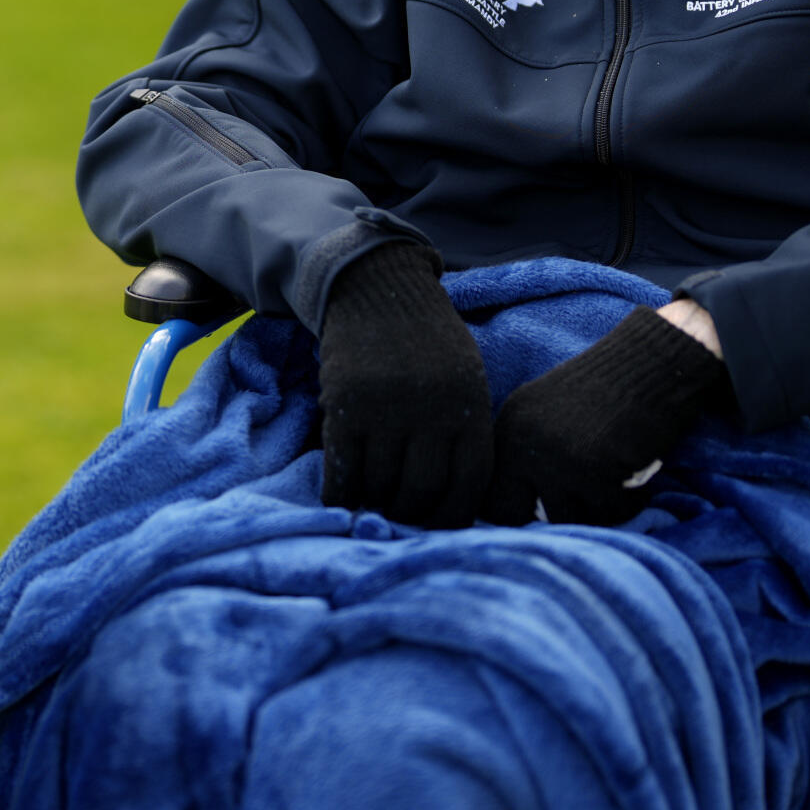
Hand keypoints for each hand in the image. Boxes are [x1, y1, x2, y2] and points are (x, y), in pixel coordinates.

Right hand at [316, 243, 490, 528]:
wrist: (375, 287)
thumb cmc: (425, 339)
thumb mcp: (464, 377)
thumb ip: (463, 429)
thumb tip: (454, 497)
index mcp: (469, 406)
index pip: (468, 484)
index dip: (453, 515)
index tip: (437, 522)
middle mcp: (431, 410)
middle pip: (421, 491)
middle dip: (409, 513)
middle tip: (398, 513)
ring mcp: (386, 408)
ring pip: (380, 485)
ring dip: (374, 502)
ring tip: (372, 500)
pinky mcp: (345, 406)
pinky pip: (341, 469)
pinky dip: (340, 492)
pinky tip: (342, 494)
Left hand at [483, 305, 730, 526]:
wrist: (648, 365)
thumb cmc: (606, 391)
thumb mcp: (547, 415)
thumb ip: (529, 456)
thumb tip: (524, 514)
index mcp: (508, 431)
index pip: (494, 499)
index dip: (521, 509)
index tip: (549, 504)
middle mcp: (522, 447)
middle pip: (521, 516)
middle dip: (551, 514)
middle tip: (583, 498)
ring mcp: (556, 462)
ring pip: (570, 518)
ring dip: (596, 507)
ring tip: (615, 481)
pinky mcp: (595, 473)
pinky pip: (611, 513)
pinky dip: (629, 502)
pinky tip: (635, 477)